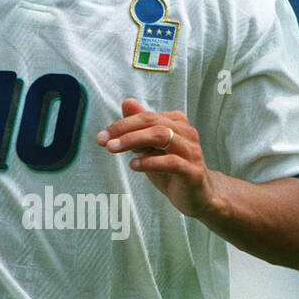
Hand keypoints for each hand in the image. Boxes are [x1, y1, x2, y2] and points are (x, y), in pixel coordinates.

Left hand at [96, 98, 218, 219]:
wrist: (197, 196)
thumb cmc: (172, 171)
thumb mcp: (151, 148)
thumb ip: (140, 127)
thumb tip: (127, 102)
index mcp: (176, 123)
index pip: (145, 117)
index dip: (121, 124)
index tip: (101, 136)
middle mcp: (186, 133)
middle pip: (152, 123)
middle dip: (124, 130)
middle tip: (103, 141)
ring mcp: (191, 151)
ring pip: (162, 136)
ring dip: (134, 140)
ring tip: (114, 148)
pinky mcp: (193, 171)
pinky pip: (171, 162)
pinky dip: (149, 162)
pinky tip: (134, 165)